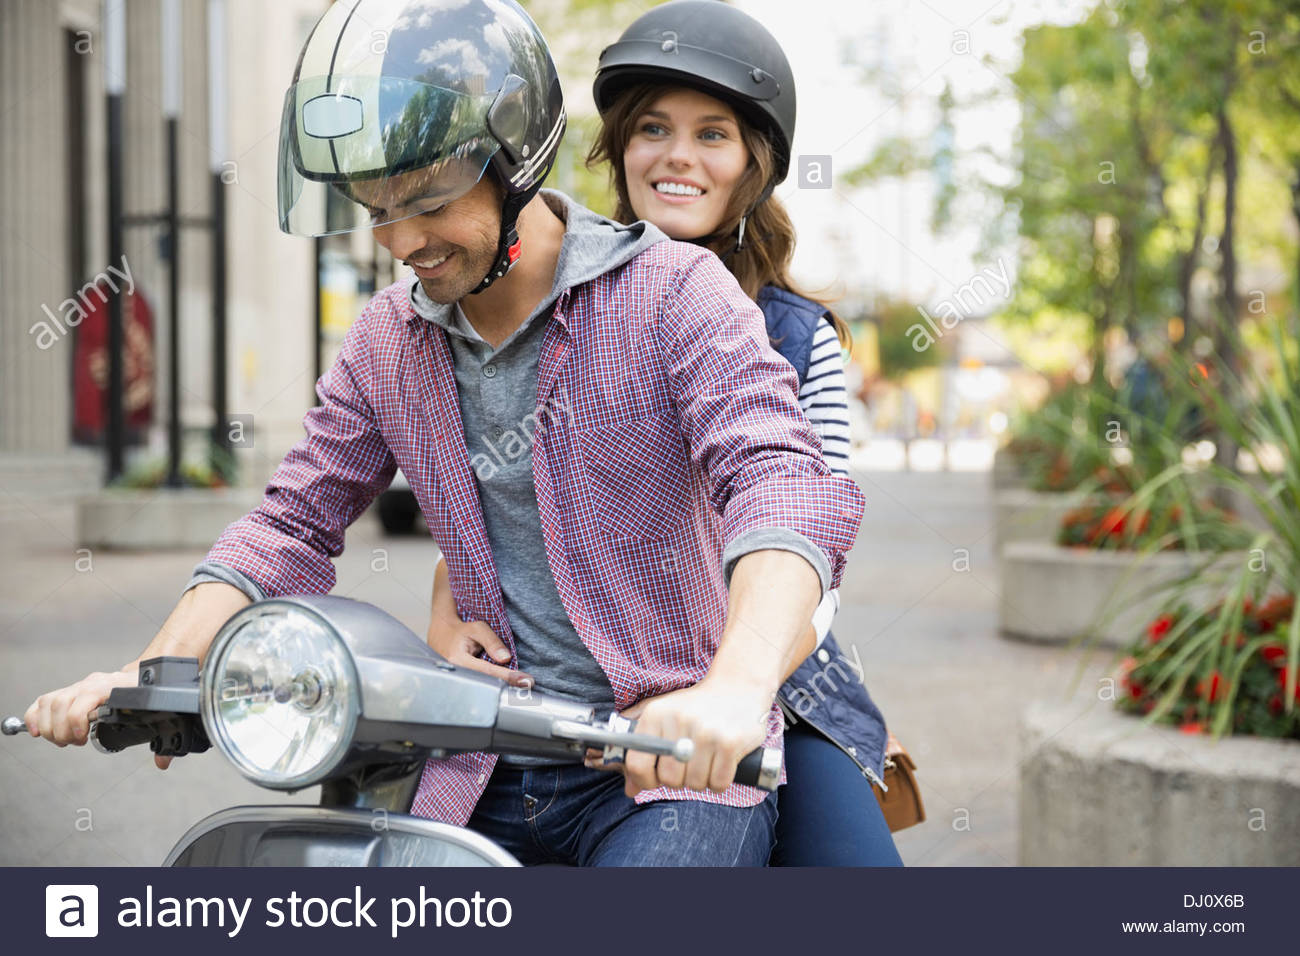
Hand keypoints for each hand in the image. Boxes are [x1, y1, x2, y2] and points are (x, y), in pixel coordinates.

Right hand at [23, 668, 174, 769]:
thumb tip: (162, 763)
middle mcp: (91, 683)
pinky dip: (34, 717)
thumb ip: (159, 738)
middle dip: (62, 730)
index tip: (83, 738)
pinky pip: (43, 702)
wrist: (144, 673)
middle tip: (75, 742)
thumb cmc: (147, 693)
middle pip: (61, 704)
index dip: (77, 721)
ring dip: (48, 727)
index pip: (84, 700)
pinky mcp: (69, 692)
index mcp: (112, 686)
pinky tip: (36, 732)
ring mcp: (78, 687)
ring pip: (49, 703)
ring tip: (63, 740)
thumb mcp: (153, 711)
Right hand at [426, 614, 531, 688]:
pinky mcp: (461, 685)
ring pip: (483, 689)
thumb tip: (506, 659)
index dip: (508, 677)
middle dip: (508, 687)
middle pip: (486, 685)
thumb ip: (492, 642)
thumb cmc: (460, 631)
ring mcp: (456, 683)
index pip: (488, 671)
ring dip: (502, 690)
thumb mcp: (477, 629)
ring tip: (522, 690)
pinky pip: (480, 688)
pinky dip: (494, 689)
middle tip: (528, 687)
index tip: (527, 681)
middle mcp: (456, 675)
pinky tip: (508, 688)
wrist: (441, 636)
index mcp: (458, 660)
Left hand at [617, 678, 772, 797]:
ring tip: (707, 760)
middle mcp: (679, 721)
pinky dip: (720, 781)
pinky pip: (719, 783)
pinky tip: (722, 763)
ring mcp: (706, 732)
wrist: (737, 687)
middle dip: (681, 780)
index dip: (645, 780)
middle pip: (669, 779)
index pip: (637, 764)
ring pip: (696, 784)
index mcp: (656, 714)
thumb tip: (631, 789)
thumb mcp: (664, 719)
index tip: (657, 778)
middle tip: (690, 764)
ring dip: (703, 781)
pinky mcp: (730, 742)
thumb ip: (643, 752)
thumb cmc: (697, 708)